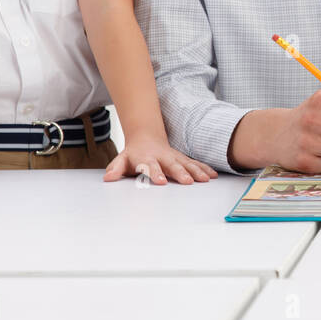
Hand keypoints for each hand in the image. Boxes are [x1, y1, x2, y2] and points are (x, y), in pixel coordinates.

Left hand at [103, 135, 218, 184]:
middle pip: (172, 165)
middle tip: (187, 182)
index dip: (155, 174)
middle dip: (180, 173)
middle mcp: (162, 157)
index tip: (161, 182)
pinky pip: (195, 164)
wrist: (146, 137)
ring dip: (196, 171)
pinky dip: (204, 169)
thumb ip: (115, 169)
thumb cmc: (133, 154)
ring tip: (205, 180)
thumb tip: (108, 178)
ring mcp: (174, 157)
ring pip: (186, 164)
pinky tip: (212, 175)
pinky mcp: (183, 159)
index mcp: (146, 159)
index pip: (150, 167)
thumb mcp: (121, 160)